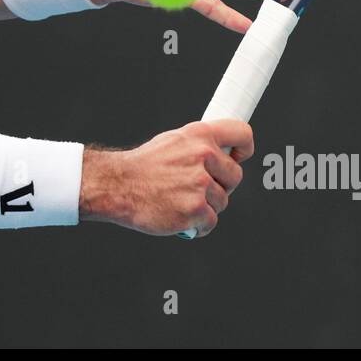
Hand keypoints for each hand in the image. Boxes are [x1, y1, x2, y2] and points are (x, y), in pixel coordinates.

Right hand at [80, 120, 254, 236]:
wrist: (117, 185)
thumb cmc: (143, 166)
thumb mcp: (172, 142)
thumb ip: (198, 145)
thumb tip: (222, 153)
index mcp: (199, 135)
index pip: (242, 134)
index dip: (244, 149)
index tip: (238, 157)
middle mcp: (202, 156)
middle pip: (235, 176)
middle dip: (221, 185)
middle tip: (198, 188)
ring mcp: (199, 184)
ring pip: (222, 201)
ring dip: (205, 207)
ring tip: (180, 201)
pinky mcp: (195, 210)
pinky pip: (211, 222)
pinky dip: (198, 225)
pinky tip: (181, 218)